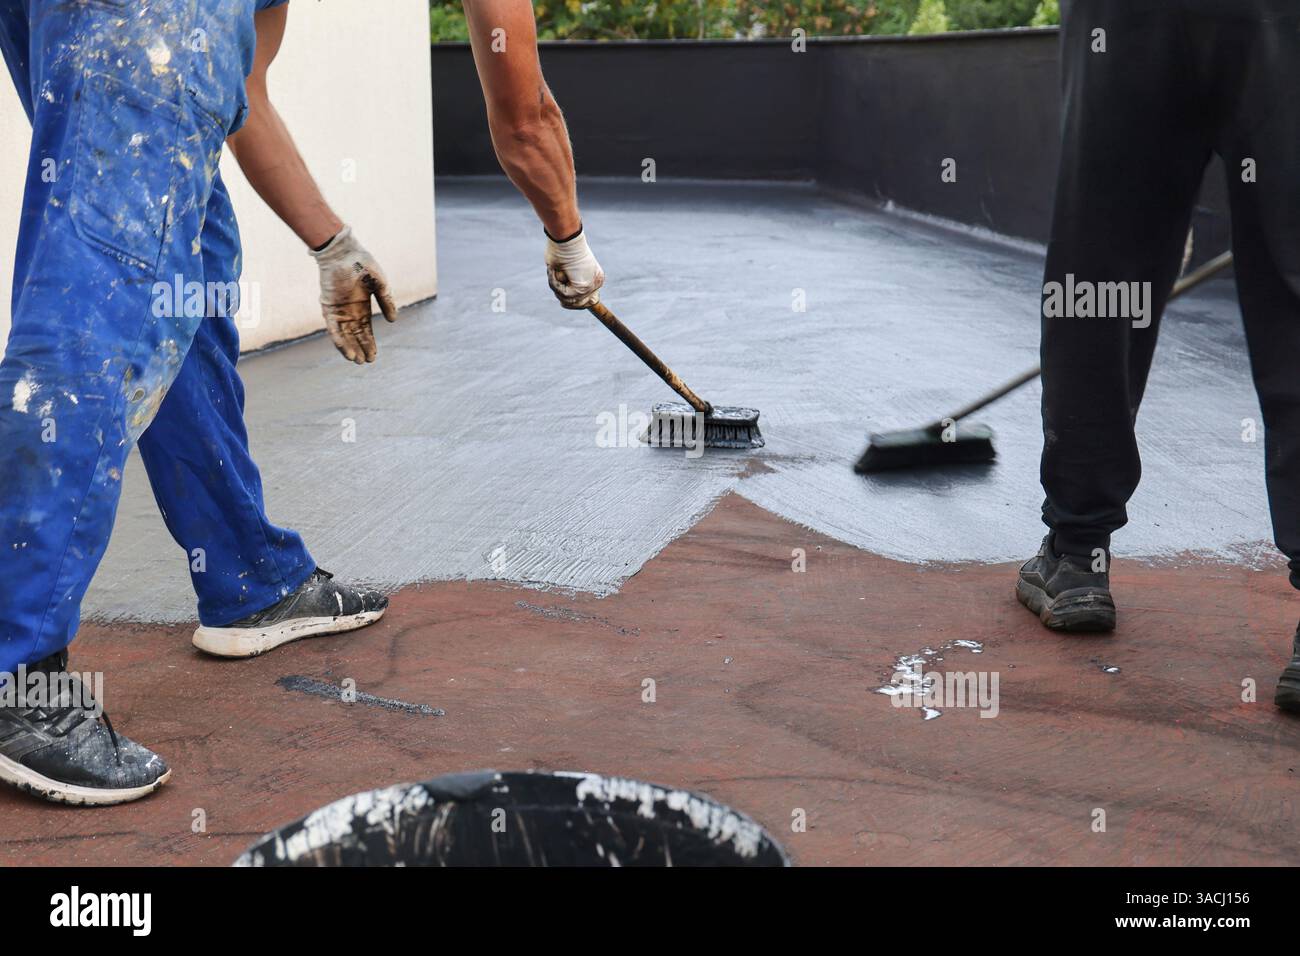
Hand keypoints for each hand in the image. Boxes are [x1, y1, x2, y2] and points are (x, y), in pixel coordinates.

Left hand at [311, 226, 397, 363]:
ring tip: (358, 361)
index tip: (375, 356)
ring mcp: (338, 309)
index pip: (366, 329)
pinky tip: (348, 352)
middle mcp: (349, 310)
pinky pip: (333, 329)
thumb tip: (393, 320)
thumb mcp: (380, 284)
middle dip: (362, 348)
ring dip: (350, 348)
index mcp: (361, 305)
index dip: (370, 342)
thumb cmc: (361, 263)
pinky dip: (340, 341)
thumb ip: (386, 301)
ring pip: (344, 335)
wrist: (342, 251)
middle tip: (368, 362)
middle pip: (356, 334)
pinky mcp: (328, 307)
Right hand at [545, 227, 603, 308]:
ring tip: (554, 270)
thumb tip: (565, 302)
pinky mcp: (583, 287)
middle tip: (555, 280)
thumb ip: (567, 284)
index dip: (576, 303)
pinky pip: (564, 295)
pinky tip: (554, 270)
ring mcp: (591, 286)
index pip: (590, 301)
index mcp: (595, 277)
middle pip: (580, 305)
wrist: (566, 236)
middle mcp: (597, 282)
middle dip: (564, 297)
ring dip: (556, 286)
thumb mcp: (564, 268)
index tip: (564, 302)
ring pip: (569, 300)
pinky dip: (555, 283)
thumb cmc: (562, 247)